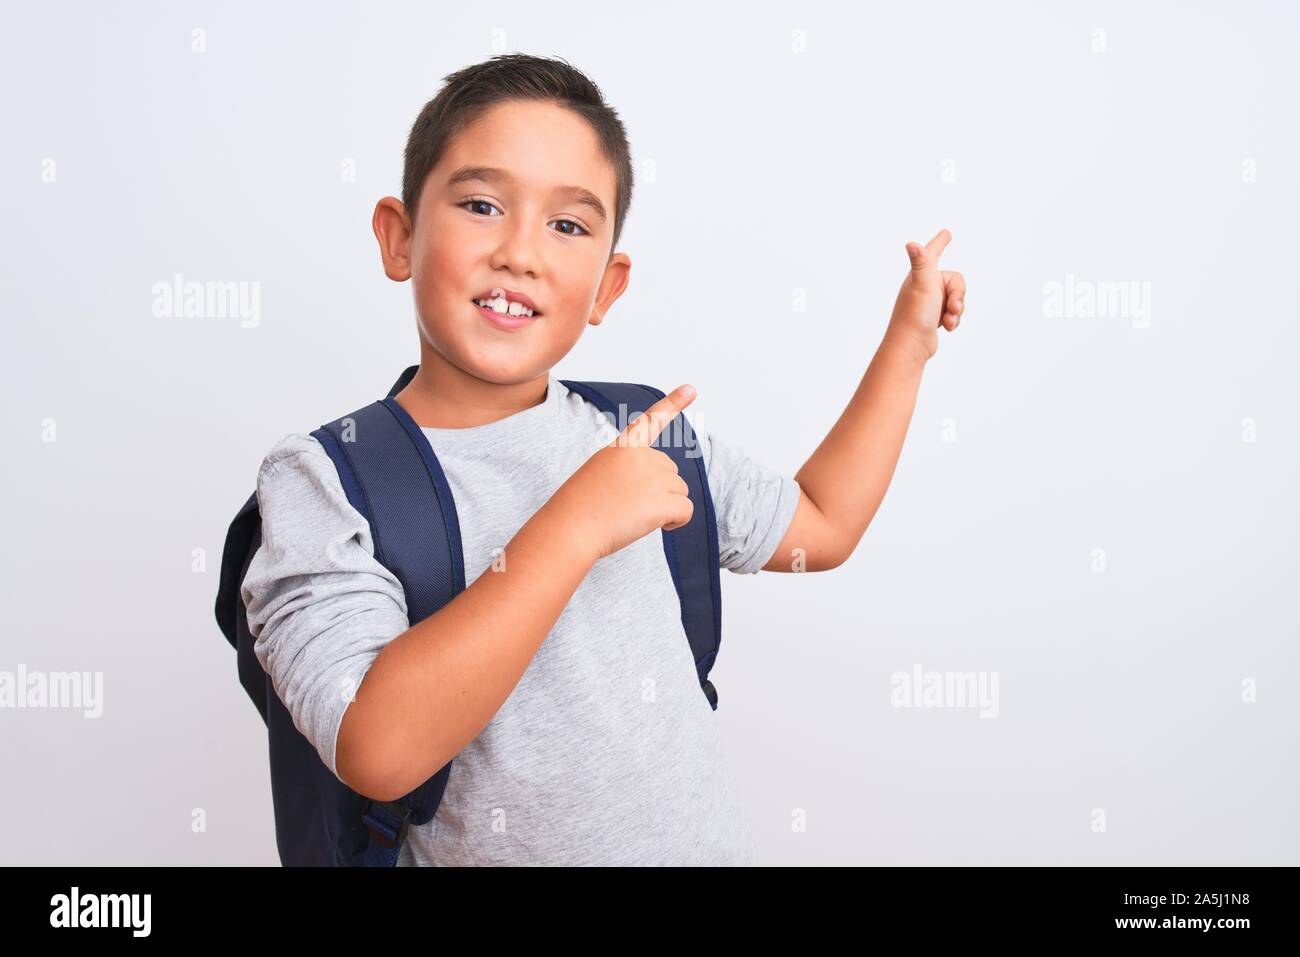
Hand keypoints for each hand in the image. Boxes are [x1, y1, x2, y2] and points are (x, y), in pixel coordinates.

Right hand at [546, 384, 698, 562]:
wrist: (571, 529)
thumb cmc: (579, 509)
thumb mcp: (599, 476)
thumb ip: (628, 472)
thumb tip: (655, 490)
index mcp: (622, 448)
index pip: (650, 421)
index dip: (673, 403)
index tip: (691, 388)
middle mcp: (641, 456)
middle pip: (670, 472)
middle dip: (658, 491)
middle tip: (627, 506)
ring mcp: (654, 476)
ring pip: (679, 492)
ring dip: (664, 508)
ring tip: (633, 516)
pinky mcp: (664, 500)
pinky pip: (685, 511)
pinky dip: (676, 522)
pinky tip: (654, 526)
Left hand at [884, 228, 965, 362]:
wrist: (912, 346)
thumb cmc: (915, 315)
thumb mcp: (923, 285)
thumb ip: (922, 262)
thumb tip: (910, 243)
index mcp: (921, 274)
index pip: (932, 252)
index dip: (940, 242)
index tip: (947, 234)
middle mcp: (924, 284)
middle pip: (957, 281)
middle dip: (958, 296)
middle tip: (951, 308)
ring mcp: (930, 300)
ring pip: (958, 297)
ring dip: (956, 310)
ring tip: (947, 321)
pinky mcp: (934, 314)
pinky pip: (954, 311)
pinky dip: (953, 319)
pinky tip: (945, 327)